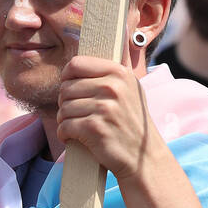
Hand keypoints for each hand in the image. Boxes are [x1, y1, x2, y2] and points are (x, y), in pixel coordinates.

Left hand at [56, 56, 166, 185]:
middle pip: (66, 88)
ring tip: (76, 126)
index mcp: (119, 73)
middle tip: (76, 113)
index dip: (67, 77)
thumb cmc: (133, 122)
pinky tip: (73, 137)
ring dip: (64, 120)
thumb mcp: (130, 88)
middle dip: (65, 103)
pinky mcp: (95, 128)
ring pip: (63, 108)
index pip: (76, 64)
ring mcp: (104, 108)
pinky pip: (65, 126)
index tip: (70, 88)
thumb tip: (86, 51)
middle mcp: (112, 87)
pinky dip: (64, 134)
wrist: (144, 156)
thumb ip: (111, 71)